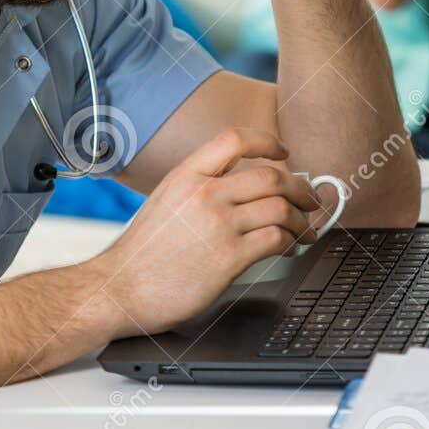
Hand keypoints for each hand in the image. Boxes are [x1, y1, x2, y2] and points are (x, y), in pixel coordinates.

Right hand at [87, 128, 325, 335]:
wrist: (117, 289)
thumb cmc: (140, 254)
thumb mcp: (164, 202)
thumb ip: (199, 188)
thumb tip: (239, 188)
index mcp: (186, 175)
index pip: (235, 139)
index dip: (267, 142)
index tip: (284, 154)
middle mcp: (203, 193)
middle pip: (271, 176)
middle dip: (301, 189)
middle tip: (311, 200)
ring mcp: (217, 224)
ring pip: (281, 207)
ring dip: (302, 220)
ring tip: (305, 230)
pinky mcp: (228, 257)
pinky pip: (276, 239)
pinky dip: (292, 242)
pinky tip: (289, 248)